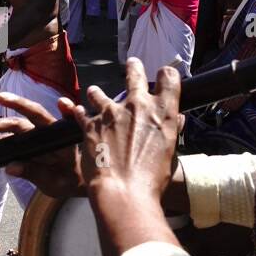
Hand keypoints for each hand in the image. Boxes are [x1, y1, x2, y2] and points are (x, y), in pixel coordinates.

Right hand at [0, 93, 83, 197]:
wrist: (68, 185)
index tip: (62, 102)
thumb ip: (34, 173)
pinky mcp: (22, 146)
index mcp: (59, 139)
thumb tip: (10, 167)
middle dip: (10, 113)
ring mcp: (32, 138)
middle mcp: (45, 133)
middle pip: (27, 120)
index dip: (64, 110)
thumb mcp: (54, 182)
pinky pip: (5, 141)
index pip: (61, 122)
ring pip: (12, 128)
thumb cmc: (67, 180)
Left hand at [74, 60, 181, 202]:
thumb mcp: (170, 153)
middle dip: (133, 68)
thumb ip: (172, 131)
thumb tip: (178, 119)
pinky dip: (80, 112)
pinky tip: (77, 111)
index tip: (163, 73)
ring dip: (97, 93)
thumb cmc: (152, 180)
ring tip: (95, 92)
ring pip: (100, 92)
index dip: (167, 74)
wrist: (124, 191)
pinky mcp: (90, 124)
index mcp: (163, 113)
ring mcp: (111, 113)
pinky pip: (81, 112)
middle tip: (131, 64)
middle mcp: (138, 106)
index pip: (169, 79)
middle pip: (135, 75)